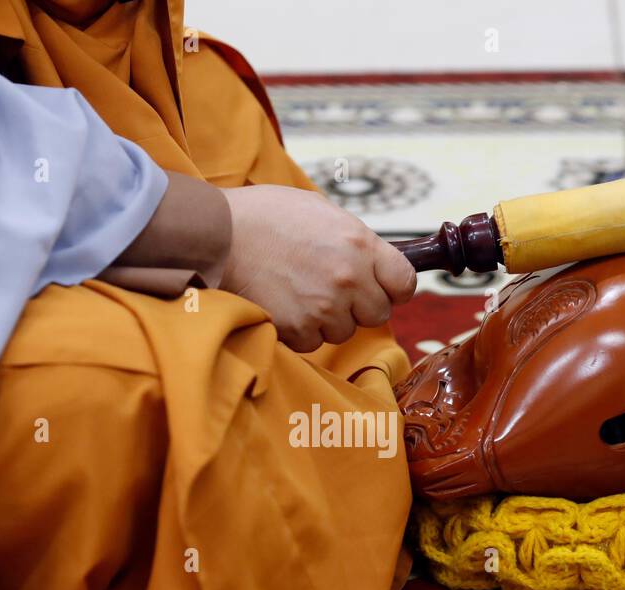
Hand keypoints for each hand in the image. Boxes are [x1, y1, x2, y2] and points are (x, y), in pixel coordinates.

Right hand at [219, 185, 415, 352]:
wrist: (219, 233)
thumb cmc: (266, 215)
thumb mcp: (322, 211)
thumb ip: (355, 240)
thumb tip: (373, 261)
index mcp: (360, 244)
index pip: (405, 283)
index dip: (395, 289)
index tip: (384, 290)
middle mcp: (348, 279)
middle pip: (378, 314)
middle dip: (359, 306)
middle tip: (333, 291)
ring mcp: (323, 307)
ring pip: (344, 331)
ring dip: (328, 320)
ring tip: (300, 292)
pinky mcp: (297, 328)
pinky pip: (313, 342)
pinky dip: (300, 331)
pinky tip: (283, 304)